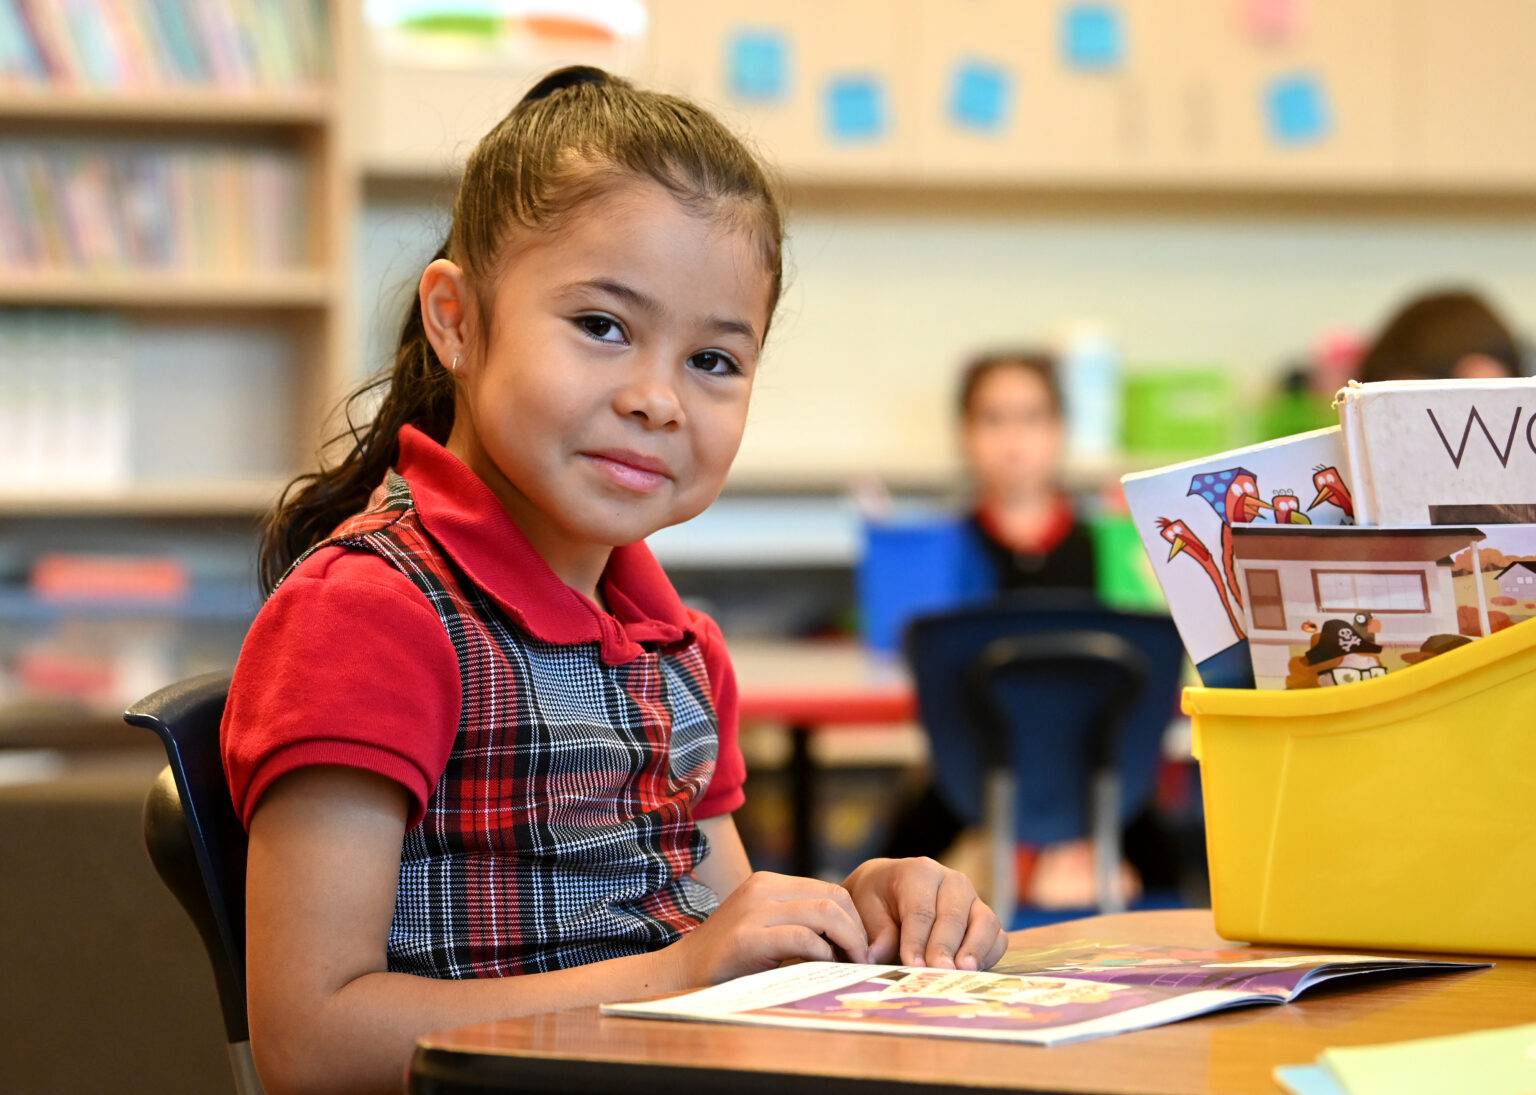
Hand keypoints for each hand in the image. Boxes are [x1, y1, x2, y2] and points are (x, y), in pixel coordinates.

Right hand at [666, 871, 869, 986]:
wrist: (680, 973)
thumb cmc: (730, 959)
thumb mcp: (766, 928)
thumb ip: (798, 922)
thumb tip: (852, 938)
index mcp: (768, 882)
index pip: (830, 889)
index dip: (854, 918)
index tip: (859, 947)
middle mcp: (762, 888)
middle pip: (833, 897)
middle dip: (857, 930)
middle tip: (861, 959)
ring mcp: (753, 910)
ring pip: (823, 913)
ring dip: (847, 941)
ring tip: (851, 964)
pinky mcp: (747, 937)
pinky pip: (801, 937)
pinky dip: (822, 953)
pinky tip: (824, 968)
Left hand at [841, 857, 1006, 971]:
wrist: (891, 891)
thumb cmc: (877, 902)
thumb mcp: (866, 909)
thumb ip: (878, 933)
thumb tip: (878, 956)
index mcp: (919, 872)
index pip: (920, 910)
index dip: (917, 940)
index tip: (913, 966)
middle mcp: (952, 881)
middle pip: (954, 915)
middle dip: (945, 946)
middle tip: (939, 972)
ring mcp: (974, 900)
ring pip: (984, 921)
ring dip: (975, 949)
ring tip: (963, 972)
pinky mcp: (985, 920)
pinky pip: (998, 936)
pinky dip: (990, 954)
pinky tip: (974, 974)